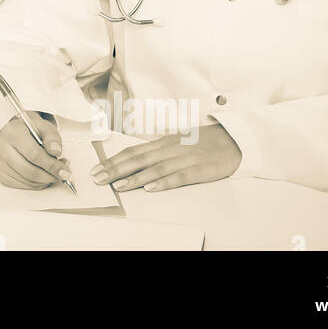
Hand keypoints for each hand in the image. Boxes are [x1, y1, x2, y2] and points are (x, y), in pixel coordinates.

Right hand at [0, 113, 72, 188]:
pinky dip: (35, 184)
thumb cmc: (29, 129)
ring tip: (53, 172)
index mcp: (11, 132)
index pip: (33, 154)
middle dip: (50, 175)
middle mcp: (0, 147)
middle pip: (29, 171)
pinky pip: (21, 185)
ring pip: (26, 180)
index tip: (64, 170)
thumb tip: (56, 152)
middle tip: (62, 173)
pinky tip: (41, 175)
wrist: (15, 131)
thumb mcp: (44, 126)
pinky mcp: (0, 173)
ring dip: (44, 181)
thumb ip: (52, 138)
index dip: (51, 165)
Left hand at [90, 123, 242, 192]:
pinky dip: (163, 182)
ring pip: (155, 168)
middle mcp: (169, 149)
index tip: (96, 169)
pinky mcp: (198, 170)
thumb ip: (155, 150)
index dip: (112, 161)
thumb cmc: (201, 143)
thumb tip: (131, 159)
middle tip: (98, 179)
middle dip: (115, 169)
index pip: (132, 152)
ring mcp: (183, 159)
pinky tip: (150, 188)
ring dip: (135, 178)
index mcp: (162, 143)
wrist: (232, 140)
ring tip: (118, 186)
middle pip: (138, 159)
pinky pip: (178, 177)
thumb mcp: (175, 142)